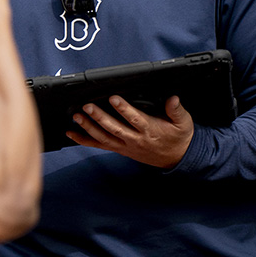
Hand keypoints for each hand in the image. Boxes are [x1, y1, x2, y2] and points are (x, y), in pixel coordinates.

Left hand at [67, 95, 193, 168]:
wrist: (178, 158)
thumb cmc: (178, 137)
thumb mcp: (183, 122)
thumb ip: (177, 110)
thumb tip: (173, 99)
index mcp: (150, 130)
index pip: (135, 119)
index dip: (123, 108)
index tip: (113, 98)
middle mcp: (135, 139)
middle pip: (115, 128)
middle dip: (100, 117)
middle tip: (87, 106)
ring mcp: (126, 146)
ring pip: (104, 138)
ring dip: (89, 127)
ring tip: (77, 117)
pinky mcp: (120, 149)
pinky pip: (100, 146)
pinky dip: (84, 140)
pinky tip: (72, 134)